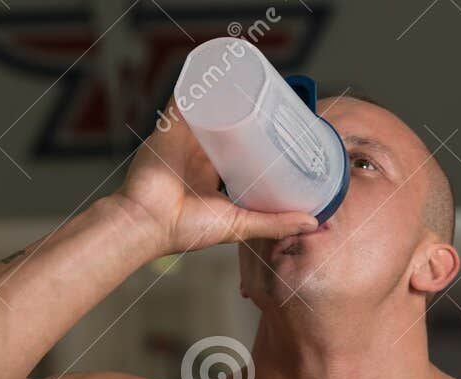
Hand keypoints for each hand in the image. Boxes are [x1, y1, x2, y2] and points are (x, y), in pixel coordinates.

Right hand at [114, 97, 317, 254]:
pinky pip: (186, 94)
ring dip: (226, 92)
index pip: (241, 152)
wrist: (149, 221)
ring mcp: (185, 139)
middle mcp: (200, 156)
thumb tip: (312, 221)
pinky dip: (199, 78)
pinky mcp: (170, 125)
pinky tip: (217, 67)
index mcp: (214, 178)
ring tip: (250, 80)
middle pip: (228, 126)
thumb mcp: (241, 225)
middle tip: (271, 102)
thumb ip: (275, 222)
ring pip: (210, 107)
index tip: (280, 132)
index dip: (259, 141)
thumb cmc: (188, 230)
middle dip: (247, 113)